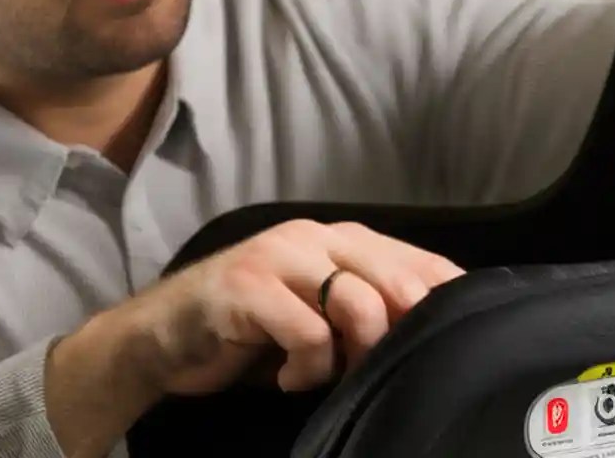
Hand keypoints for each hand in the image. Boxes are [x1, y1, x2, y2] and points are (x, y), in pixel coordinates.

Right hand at [45, 219, 463, 456]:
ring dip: (353, 355)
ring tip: (328, 374)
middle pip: (399, 281)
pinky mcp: (247, 285)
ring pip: (359, 305)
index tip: (455, 340)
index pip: (421, 262)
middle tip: (381, 368)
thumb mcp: (321, 317)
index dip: (448, 300)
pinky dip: (307, 368)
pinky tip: (289, 377)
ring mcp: (280, 255)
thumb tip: (438, 329)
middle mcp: (317, 236)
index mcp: (345, 239)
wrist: (160, 338)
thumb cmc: (253, 333)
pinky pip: (309, 333)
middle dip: (402, 334)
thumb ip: (371, 310)